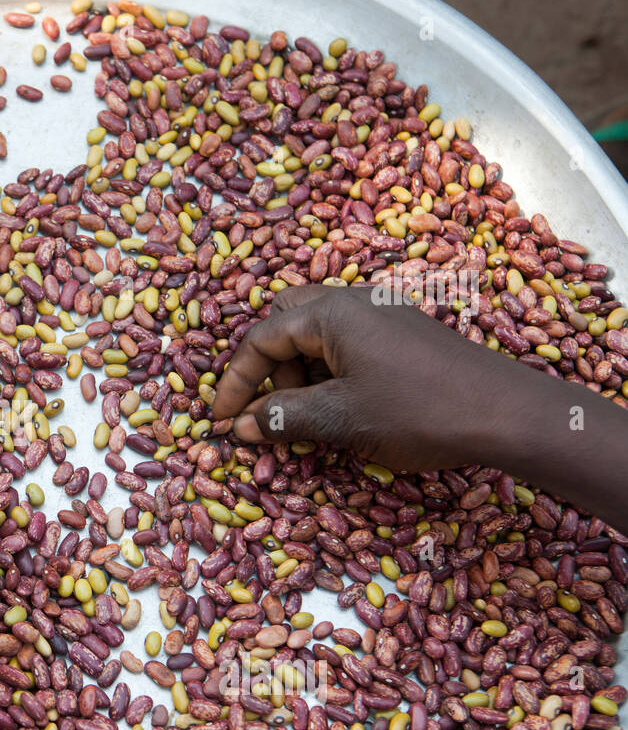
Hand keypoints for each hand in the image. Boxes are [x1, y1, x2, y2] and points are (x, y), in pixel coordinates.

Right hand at [209, 285, 544, 472]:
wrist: (507, 413)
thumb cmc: (418, 411)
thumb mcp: (339, 419)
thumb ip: (282, 418)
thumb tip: (240, 427)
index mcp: (331, 312)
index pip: (260, 338)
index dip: (235, 382)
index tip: (222, 421)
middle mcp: (354, 302)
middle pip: (286, 320)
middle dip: (267, 366)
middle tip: (268, 409)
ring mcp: (383, 315)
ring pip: (318, 333)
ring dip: (298, 372)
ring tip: (304, 418)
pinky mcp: (404, 335)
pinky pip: (348, 343)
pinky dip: (329, 372)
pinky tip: (341, 408)